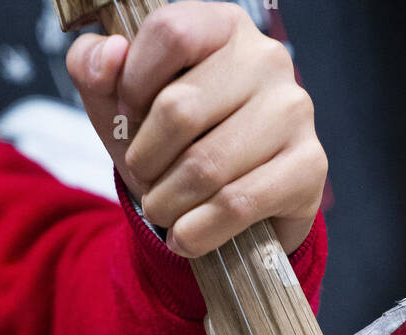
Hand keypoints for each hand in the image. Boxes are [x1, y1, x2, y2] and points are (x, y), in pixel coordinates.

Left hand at [66, 1, 327, 256]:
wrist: (238, 208)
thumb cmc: (181, 146)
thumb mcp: (125, 105)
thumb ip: (95, 69)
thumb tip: (110, 54)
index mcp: (223, 26)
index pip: (170, 33)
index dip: (133, 83)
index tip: (127, 116)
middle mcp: (267, 59)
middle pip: (182, 108)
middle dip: (146, 159)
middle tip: (145, 181)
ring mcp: (294, 112)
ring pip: (208, 164)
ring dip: (169, 202)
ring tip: (162, 212)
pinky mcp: (310, 166)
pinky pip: (239, 203)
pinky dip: (200, 230)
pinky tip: (187, 238)